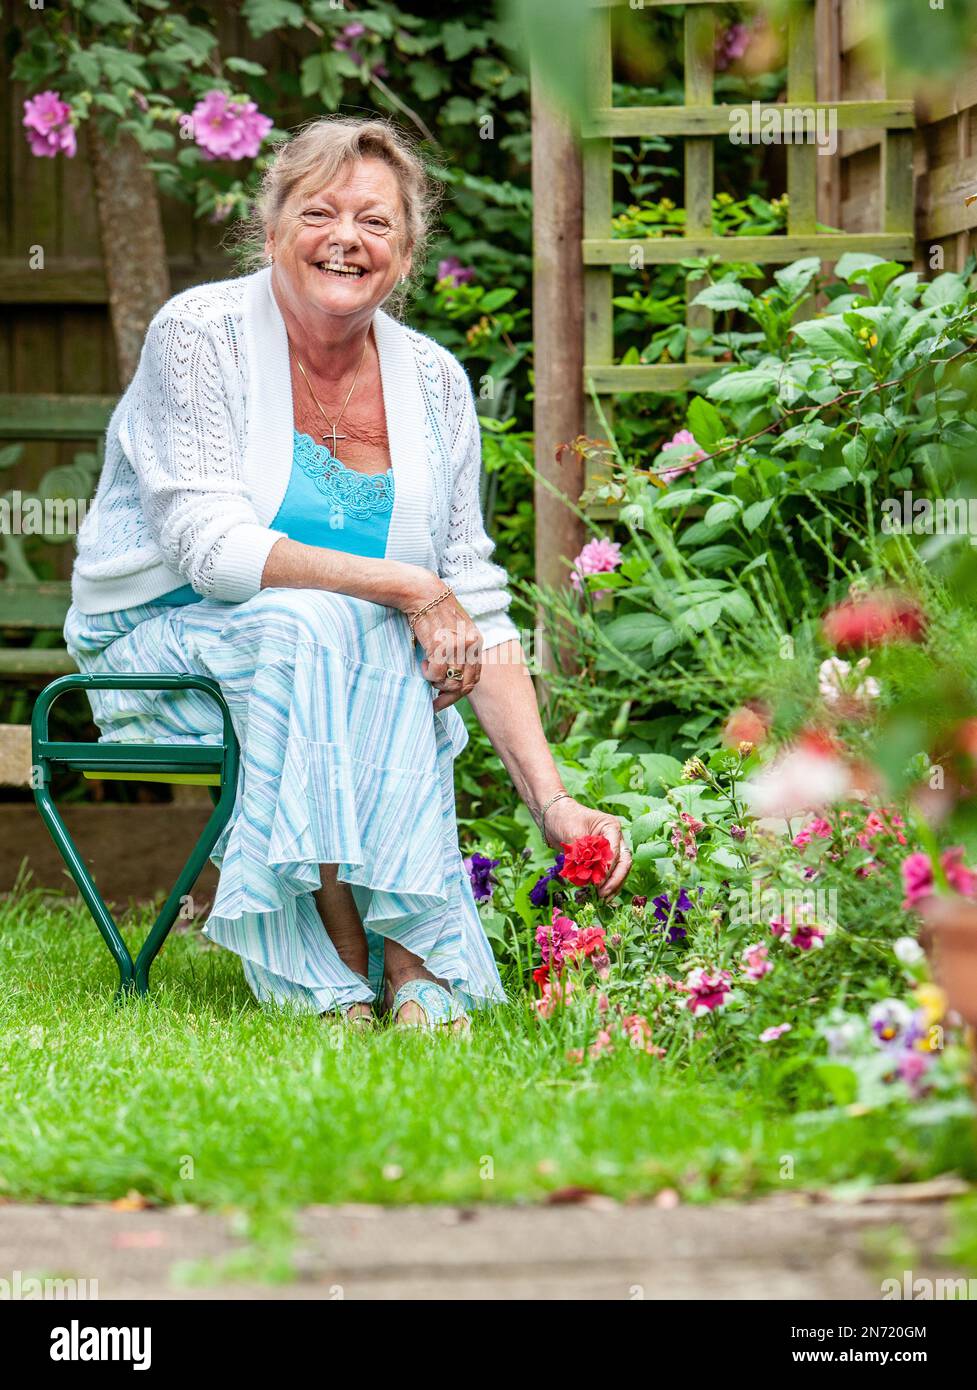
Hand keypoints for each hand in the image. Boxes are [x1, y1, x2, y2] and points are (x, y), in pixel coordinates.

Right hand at [405, 578, 482, 712]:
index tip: (446, 698)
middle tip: (435, 700)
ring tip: (427, 669)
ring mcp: (457, 646)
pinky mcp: (441, 645)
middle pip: (464, 685)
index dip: (460, 692)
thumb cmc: (434, 612)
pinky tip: (423, 662)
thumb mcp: (456, 631)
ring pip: (449, 682)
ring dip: (436, 682)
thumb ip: (460, 651)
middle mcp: (471, 645)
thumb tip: (453, 677)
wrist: (423, 593)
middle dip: (448, 696)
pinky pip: (435, 674)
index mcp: (477, 642)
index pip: (474, 678)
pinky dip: (428, 674)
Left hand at [541, 795, 631, 899]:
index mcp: (611, 827)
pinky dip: (605, 883)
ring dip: (613, 885)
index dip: (609, 869)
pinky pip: (608, 872)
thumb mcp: (573, 835)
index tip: (599, 882)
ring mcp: (609, 848)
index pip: (616, 851)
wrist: (552, 816)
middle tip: (603, 894)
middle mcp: (614, 838)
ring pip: (618, 870)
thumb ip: (584, 854)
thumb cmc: (563, 818)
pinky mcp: (600, 857)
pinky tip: (600, 895)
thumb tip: (592, 877)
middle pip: (623, 862)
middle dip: (615, 880)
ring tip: (603, 899)